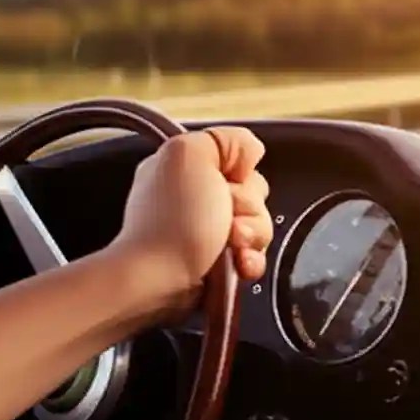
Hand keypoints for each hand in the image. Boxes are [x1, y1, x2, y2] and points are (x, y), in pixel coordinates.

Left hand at [110, 126, 272, 317]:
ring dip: (252, 235)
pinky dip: (249, 261)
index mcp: (187, 168)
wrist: (160, 280)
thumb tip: (251, 151)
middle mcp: (197, 198)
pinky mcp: (220, 264)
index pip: (237, 159)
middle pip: (254, 192)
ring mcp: (209, 233)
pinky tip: (238, 265)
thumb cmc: (173, 220)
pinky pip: (253, 256)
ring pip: (258, 225)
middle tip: (227, 217)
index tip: (230, 180)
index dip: (241, 170)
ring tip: (230, 246)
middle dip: (249, 207)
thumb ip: (226, 139)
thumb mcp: (193, 155)